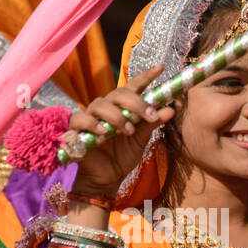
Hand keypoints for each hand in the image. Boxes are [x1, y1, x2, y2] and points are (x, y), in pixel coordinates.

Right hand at [72, 64, 174, 195]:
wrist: (106, 179)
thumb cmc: (122, 157)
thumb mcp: (141, 140)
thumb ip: (151, 124)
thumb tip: (170, 110)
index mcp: (123, 107)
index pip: (134, 87)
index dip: (146, 76)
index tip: (161, 68)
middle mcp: (107, 107)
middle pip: (119, 93)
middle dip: (136, 102)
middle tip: (150, 115)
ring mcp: (91, 116)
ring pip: (101, 104)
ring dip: (117, 116)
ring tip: (128, 131)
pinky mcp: (76, 129)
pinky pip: (81, 119)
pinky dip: (93, 124)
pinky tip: (103, 134)